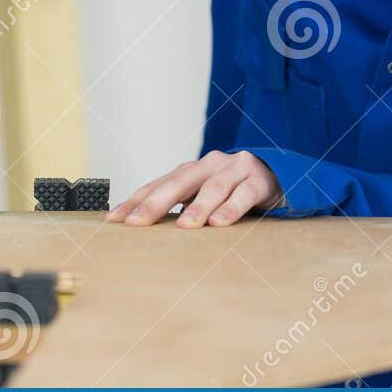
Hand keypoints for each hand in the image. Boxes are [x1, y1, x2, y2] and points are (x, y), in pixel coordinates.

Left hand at [109, 150, 281, 227]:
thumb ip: (179, 206)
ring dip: (197, 207)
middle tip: (137, 222)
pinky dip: (231, 208)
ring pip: (212, 188)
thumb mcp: (202, 196)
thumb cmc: (230, 191)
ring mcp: (234, 170)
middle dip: (155, 203)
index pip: (157, 185)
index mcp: (190, 171)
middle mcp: (208, 165)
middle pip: (178, 182)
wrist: (276, 176)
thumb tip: (142, 226)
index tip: (115, 220)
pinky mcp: (258, 180)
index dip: (135, 201)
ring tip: (184, 226)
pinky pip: (243, 195)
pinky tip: (219, 222)